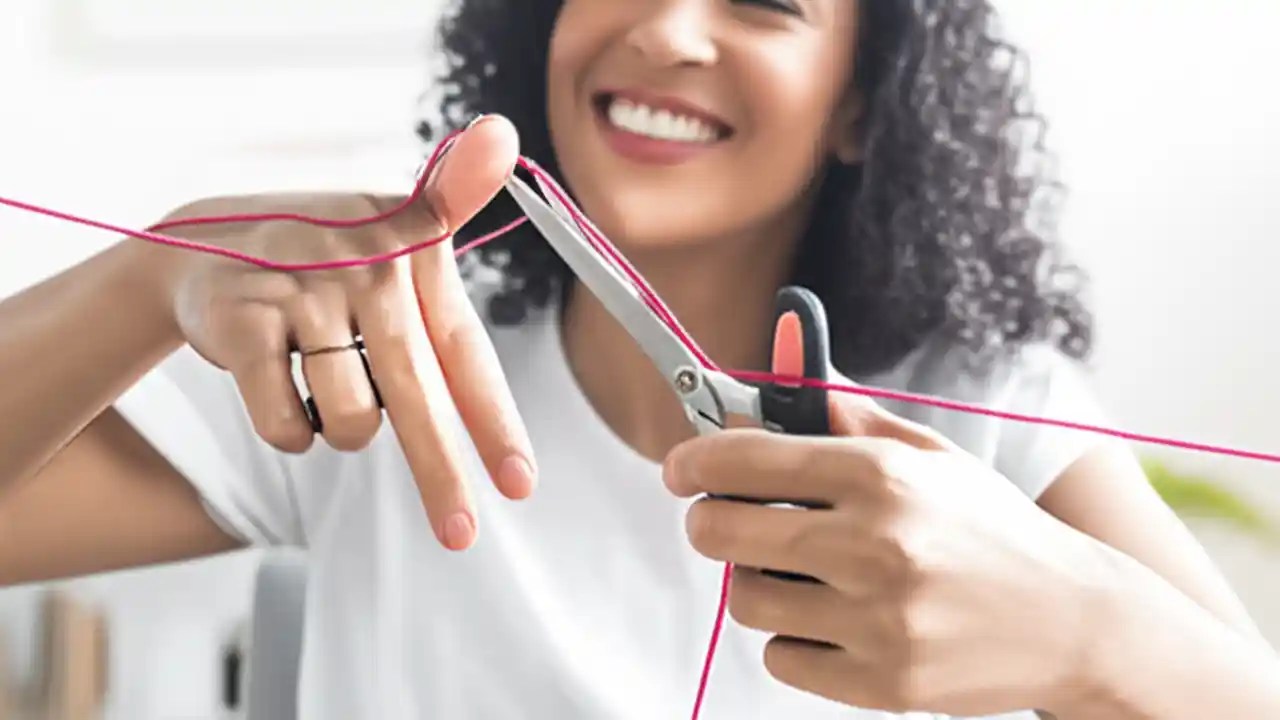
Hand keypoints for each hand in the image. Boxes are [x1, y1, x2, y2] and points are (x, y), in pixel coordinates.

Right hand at [141, 115, 533, 550]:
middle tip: (460, 534)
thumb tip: (505, 311)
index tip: (519, 482)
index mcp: (419, 252)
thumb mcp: (393, 264)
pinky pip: (285, 422)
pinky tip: (280, 390)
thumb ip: (447, 325)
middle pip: (414, 390)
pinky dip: (289, 431)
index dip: (496, 421)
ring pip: (351, 416)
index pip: (466, 352)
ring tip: (327, 388)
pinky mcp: (245, 317)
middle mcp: (368, 264)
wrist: (205, 240)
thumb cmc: (324, 270)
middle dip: (440, 472)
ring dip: (346, 432)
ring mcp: (304, 287)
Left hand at [662, 341, 1107, 714]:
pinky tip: (837, 620)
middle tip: (724, 521)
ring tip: (801, 573)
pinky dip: (795, 640)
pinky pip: (781, 659)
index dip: (694, 461)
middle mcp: (876, 545)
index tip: (679, 469)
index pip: (746, 459)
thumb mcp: (931, 456)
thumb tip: (771, 376)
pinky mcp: (882, 683)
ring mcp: (878, 621)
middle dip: (710, 522)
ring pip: (746, 601)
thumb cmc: (992, 529)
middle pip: (722, 533)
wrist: (1074, 622)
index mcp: (883, 477)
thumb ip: (847, 418)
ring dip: (758, 584)